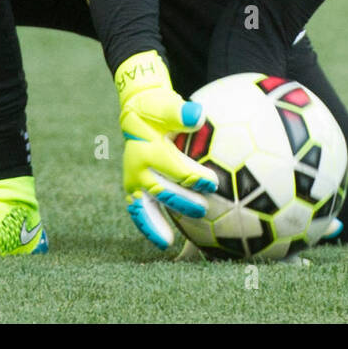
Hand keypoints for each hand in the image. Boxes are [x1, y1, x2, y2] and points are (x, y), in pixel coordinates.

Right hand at [116, 50, 217, 248]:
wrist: (137, 113)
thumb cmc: (159, 109)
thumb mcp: (168, 105)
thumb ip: (182, 112)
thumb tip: (198, 115)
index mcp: (148, 149)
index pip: (175, 167)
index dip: (195, 176)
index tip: (214, 182)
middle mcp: (137, 168)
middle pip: (161, 190)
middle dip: (182, 201)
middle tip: (203, 209)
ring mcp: (132, 181)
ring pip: (143, 207)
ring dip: (156, 224)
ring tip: (168, 243)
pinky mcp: (133, 189)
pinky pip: (138, 212)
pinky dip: (148, 227)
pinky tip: (163, 242)